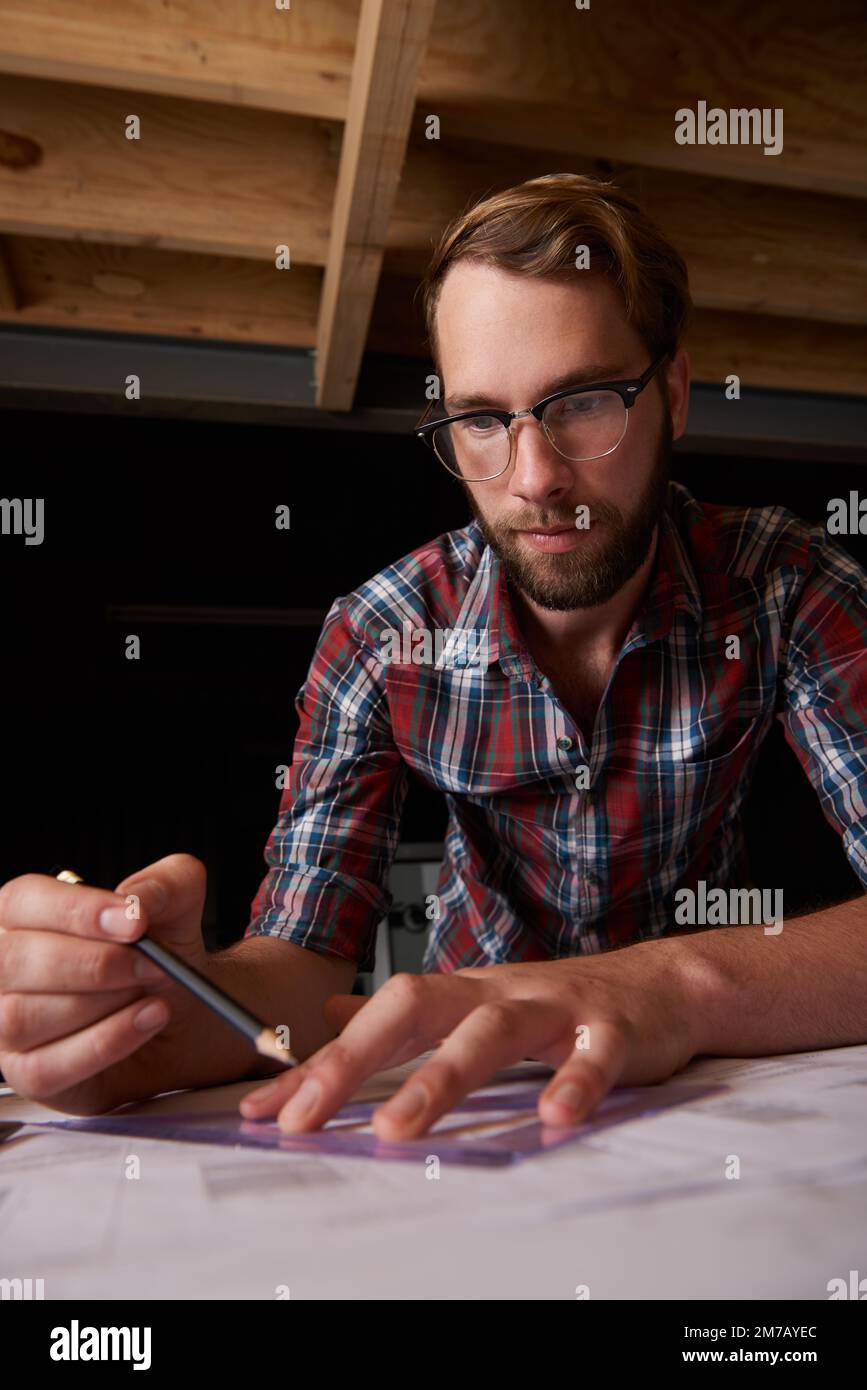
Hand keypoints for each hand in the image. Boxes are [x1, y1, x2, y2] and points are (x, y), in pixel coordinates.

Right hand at [0, 854, 209, 1113]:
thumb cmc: (159, 956)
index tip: (134, 921)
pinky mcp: (29, 1073)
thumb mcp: (178, 907)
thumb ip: (167, 885)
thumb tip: (136, 900)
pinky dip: (106, 1043)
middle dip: (95, 964)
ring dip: (103, 1005)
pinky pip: (48, 1066)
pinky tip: (146, 1022)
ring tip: (153, 995)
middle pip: (16, 961)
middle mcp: (5, 967)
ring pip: (25, 1016)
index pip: (24, 902)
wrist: (182, 1017)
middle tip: (154, 965)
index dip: (77, 910)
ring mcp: (8, 1026)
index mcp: (24, 914)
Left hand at [239, 938, 701, 1137]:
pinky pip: (594, 1056)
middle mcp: (495, 993)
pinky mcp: (613, 1030)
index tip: (262, 1111)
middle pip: (415, 1008)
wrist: (659, 984)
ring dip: (442, 1078)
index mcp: (458, 993)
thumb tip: (332, 1014)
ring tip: (398, 1129)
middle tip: (304, 1116)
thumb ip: (403, 1016)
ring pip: (492, 1031)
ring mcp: (555, 1007)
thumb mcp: (473, 1002)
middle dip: (355, 1061)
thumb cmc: (557, 1003)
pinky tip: (553, 1118)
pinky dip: (574, 1084)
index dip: (318, 1065)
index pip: (374, 1022)